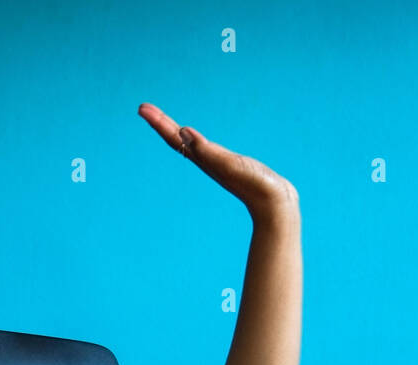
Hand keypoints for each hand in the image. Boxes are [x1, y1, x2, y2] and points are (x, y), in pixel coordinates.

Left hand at [138, 102, 297, 216]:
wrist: (275, 204)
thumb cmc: (253, 183)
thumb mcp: (227, 163)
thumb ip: (205, 149)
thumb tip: (182, 132)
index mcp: (203, 159)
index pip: (175, 138)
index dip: (159, 122)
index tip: (142, 108)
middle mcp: (206, 162)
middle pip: (177, 140)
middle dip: (161, 123)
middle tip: (144, 107)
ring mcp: (217, 164)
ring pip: (188, 144)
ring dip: (174, 131)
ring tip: (163, 120)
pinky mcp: (230, 165)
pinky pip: (204, 148)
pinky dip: (194, 140)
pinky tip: (194, 138)